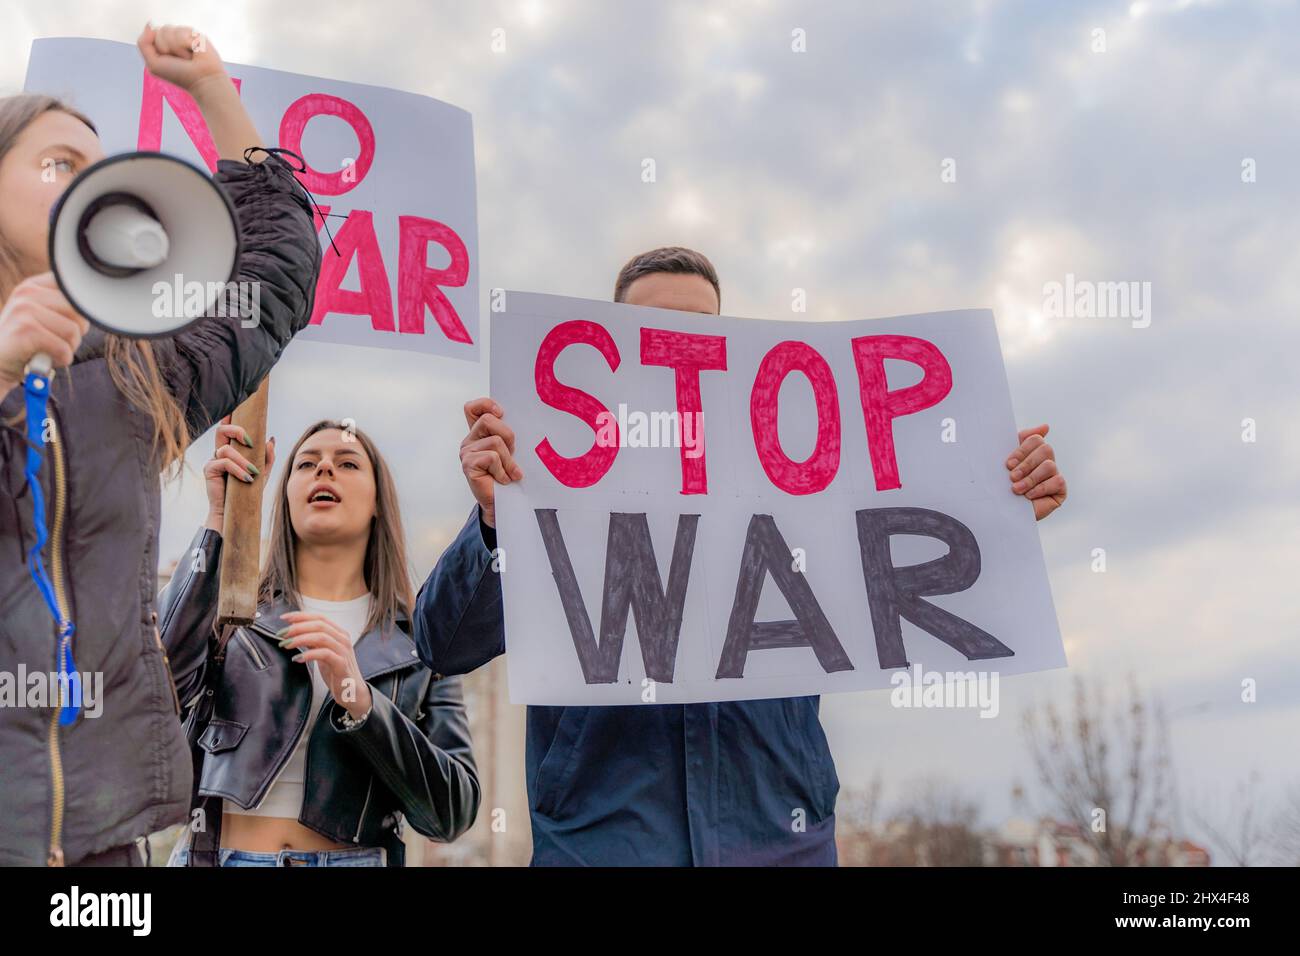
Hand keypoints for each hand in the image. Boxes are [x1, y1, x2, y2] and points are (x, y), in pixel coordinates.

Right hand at [0, 273, 88, 393]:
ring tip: (47, 349)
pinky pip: (64, 349)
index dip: (81, 312)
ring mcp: (25, 310)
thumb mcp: (42, 316)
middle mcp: (28, 293)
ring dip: (67, 348)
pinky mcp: (25, 330)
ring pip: (74, 331)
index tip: (70, 322)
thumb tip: (98, 305)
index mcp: (35, 285)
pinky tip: (44, 358)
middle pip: (80, 312)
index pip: (76, 290)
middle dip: (75, 334)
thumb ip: (64, 306)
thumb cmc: (25, 343)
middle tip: (55, 341)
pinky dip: (60, 360)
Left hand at [136, 23, 227, 95]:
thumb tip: (149, 25)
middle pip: (160, 31)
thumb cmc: (179, 75)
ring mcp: (183, 36)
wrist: (202, 79)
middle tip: (178, 60)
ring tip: (187, 57)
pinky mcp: (194, 34)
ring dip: (176, 47)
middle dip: (166, 47)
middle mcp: (172, 40)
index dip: (157, 46)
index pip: (151, 33)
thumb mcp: (153, 64)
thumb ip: (143, 43)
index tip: (166, 60)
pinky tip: (195, 51)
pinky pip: (182, 31)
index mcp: (161, 46)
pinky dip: (187, 43)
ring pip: (169, 30)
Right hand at [203, 417, 274, 531]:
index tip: (236, 407)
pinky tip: (246, 478)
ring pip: (226, 449)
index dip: (230, 417)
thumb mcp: (263, 473)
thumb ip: (267, 456)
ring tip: (253, 473)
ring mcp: (213, 460)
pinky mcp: (209, 470)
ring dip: (243, 460)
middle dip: (236, 430)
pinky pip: (223, 462)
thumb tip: (270, 439)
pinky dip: (237, 469)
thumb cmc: (248, 491)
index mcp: (232, 449)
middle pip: (222, 431)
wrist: (235, 511)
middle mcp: (220, 452)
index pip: (229, 429)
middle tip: (250, 441)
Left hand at [276, 612, 371, 719]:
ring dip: (300, 639)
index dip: (301, 616)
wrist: (351, 692)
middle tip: (282, 634)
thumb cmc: (335, 671)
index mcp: (339, 633)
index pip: (319, 617)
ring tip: (286, 644)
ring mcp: (344, 651)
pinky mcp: (342, 664)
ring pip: (321, 637)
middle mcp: (343, 639)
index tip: (284, 618)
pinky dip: (309, 654)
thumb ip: (313, 641)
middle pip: (319, 625)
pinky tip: (298, 659)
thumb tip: (294, 631)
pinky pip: (324, 654)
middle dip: (297, 627)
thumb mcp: (322, 652)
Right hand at [461, 397, 522, 527]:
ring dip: (508, 459)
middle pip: (488, 420)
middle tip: (513, 453)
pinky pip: (492, 457)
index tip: (501, 413)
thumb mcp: (511, 451)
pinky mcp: (468, 465)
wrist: (504, 504)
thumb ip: (508, 435)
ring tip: (510, 472)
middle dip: (508, 435)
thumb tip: (523, 419)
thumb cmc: (509, 475)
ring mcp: (466, 452)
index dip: (486, 404)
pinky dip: (503, 470)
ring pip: (495, 441)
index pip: (473, 408)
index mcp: (478, 433)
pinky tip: (503, 480)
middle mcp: (469, 440)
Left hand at [1006, 424, 1066, 520]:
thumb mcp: (1008, 461)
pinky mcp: (1060, 490)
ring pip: (1049, 465)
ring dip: (1030, 478)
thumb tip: (1046, 426)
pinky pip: (1057, 481)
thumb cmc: (1002, 485)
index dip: (1022, 450)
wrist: (1002, 512)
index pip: (1035, 439)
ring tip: (1016, 489)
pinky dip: (1041, 488)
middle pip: (1045, 449)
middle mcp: (1046, 460)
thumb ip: (1022, 440)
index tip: (1008, 464)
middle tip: (1011, 476)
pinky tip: (1029, 495)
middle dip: (1026, 464)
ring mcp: (1054, 474)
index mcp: (1032, 451)